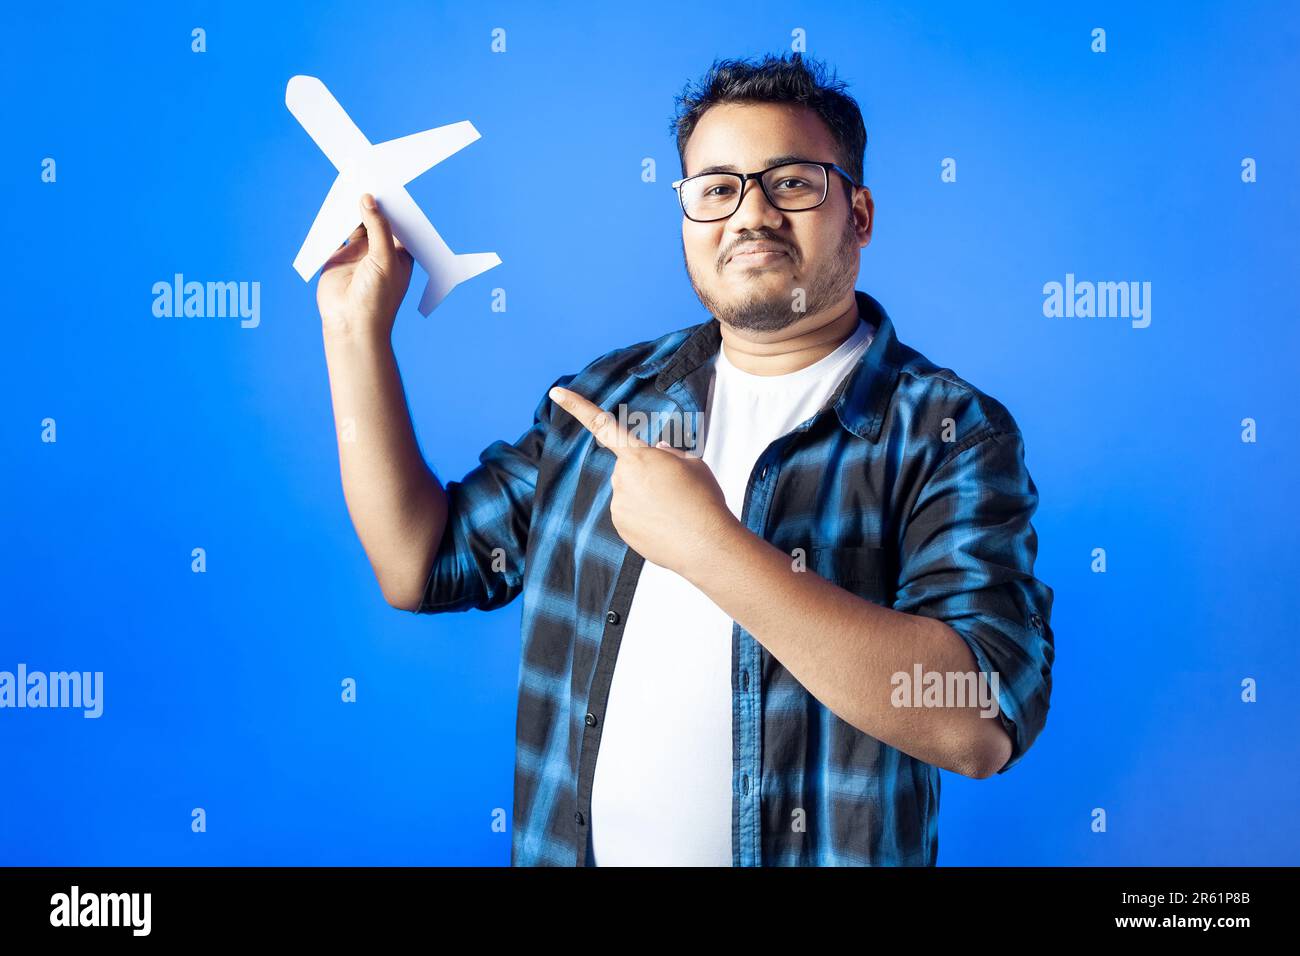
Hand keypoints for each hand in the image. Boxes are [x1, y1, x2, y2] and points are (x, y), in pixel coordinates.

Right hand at [317, 193, 413, 339]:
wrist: (350, 324)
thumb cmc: (377, 298)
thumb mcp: (384, 259)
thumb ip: (378, 228)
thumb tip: (369, 199)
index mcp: (400, 254)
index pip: (399, 223)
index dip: (394, 204)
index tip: (390, 182)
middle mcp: (380, 251)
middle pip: (377, 219)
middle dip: (374, 201)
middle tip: (369, 175)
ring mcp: (360, 253)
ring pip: (357, 222)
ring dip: (354, 207)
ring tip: (353, 183)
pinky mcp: (339, 255)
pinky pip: (338, 231)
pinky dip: (337, 218)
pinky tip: (337, 202)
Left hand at [548, 385, 738, 576]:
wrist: (706, 545)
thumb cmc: (703, 500)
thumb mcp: (693, 463)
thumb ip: (669, 453)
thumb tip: (658, 451)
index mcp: (639, 456)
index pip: (603, 425)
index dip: (577, 406)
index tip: (556, 392)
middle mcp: (622, 478)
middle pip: (628, 467)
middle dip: (646, 472)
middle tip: (674, 488)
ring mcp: (618, 505)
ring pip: (629, 492)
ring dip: (646, 497)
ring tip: (674, 510)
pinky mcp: (621, 528)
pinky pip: (629, 514)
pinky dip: (645, 518)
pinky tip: (666, 525)